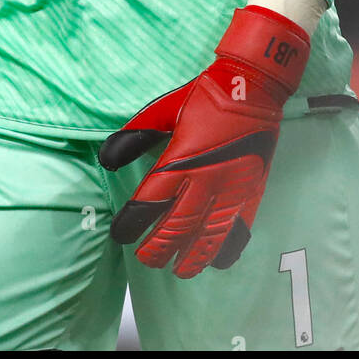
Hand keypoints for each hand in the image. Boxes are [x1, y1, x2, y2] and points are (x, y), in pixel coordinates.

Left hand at [97, 5, 308, 277]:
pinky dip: (227, 249)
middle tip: (146, 258)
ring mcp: (231, 189)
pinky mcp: (252, 192)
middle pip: (177, 227)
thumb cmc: (205, 96)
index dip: (132, 222)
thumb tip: (106, 159)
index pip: (149, 202)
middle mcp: (205, 180)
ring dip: (192, 257)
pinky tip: (216, 261)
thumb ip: (135, 136)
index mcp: (180, 159)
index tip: (120, 234)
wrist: (252, 87)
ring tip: (178, 270)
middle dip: (159, 248)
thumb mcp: (164, 109)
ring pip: (208, 236)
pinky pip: (239, 230)